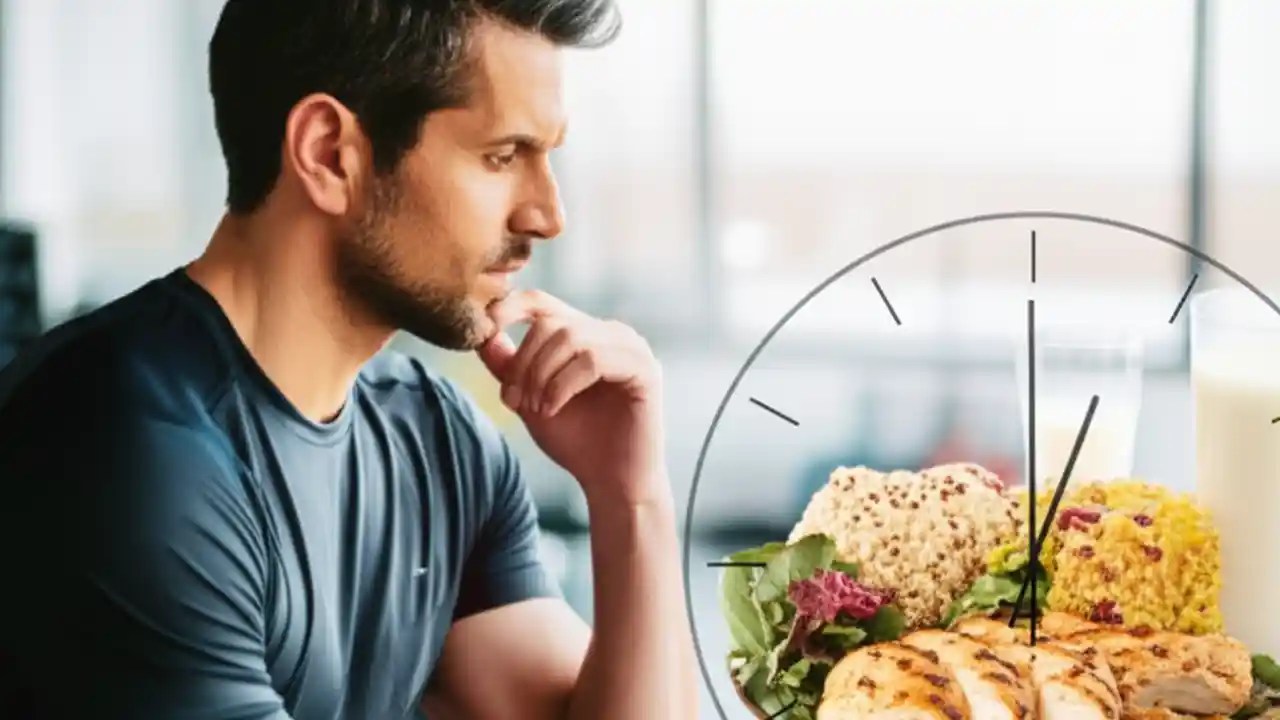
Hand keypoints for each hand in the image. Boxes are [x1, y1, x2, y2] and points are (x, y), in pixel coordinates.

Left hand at [476, 290, 666, 503]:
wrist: (610, 483)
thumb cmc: (575, 442)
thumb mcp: (530, 400)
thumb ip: (509, 368)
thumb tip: (482, 335)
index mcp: (585, 334)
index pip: (541, 302)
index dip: (509, 307)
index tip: (485, 327)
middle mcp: (610, 334)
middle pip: (550, 322)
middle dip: (524, 362)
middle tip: (515, 401)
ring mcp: (631, 348)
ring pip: (570, 336)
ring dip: (542, 375)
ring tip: (537, 409)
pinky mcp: (644, 368)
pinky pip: (593, 360)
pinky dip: (563, 384)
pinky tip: (554, 408)